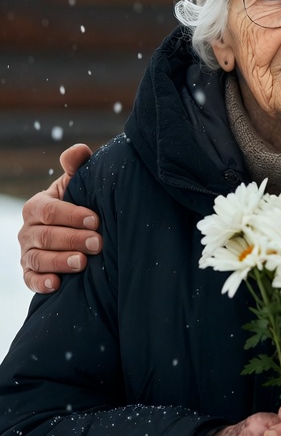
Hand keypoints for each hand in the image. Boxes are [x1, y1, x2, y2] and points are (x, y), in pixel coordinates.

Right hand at [19, 144, 100, 293]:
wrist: (77, 232)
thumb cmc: (80, 204)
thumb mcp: (78, 185)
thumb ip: (77, 167)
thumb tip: (79, 151)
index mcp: (37, 206)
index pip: (50, 210)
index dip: (72, 215)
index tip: (96, 220)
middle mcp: (28, 230)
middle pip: (46, 236)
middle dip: (73, 239)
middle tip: (98, 243)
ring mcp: (27, 253)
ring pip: (38, 258)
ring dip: (60, 261)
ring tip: (82, 263)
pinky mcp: (30, 273)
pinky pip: (30, 280)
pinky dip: (41, 282)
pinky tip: (56, 284)